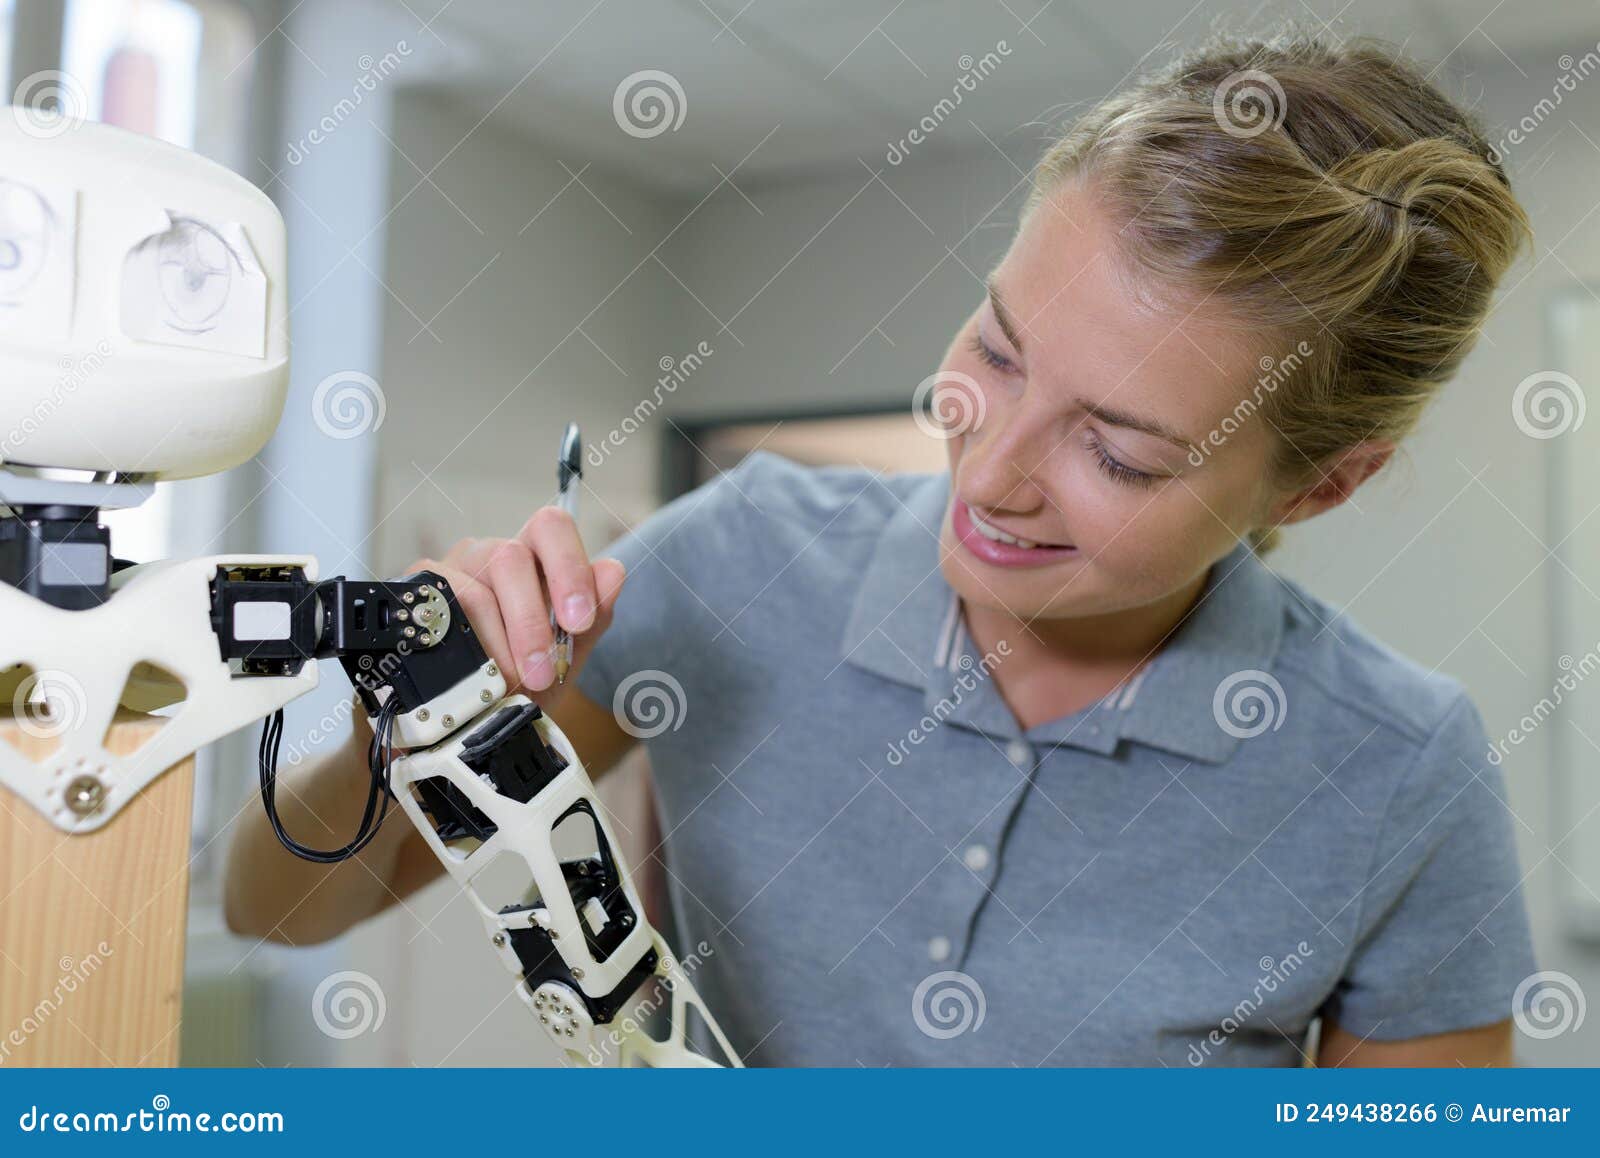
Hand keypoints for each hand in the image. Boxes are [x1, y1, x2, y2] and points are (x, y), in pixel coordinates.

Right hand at [403, 507, 625, 713]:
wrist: (471, 719)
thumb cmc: (523, 677)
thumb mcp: (567, 655)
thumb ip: (594, 616)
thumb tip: (613, 572)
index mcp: (532, 556)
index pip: (551, 526)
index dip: (569, 567)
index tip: (578, 621)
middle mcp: (488, 554)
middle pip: (512, 557)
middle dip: (533, 623)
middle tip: (544, 673)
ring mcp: (449, 572)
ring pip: (476, 592)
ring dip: (500, 648)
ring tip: (513, 686)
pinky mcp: (415, 596)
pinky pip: (440, 614)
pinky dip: (466, 653)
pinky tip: (477, 679)